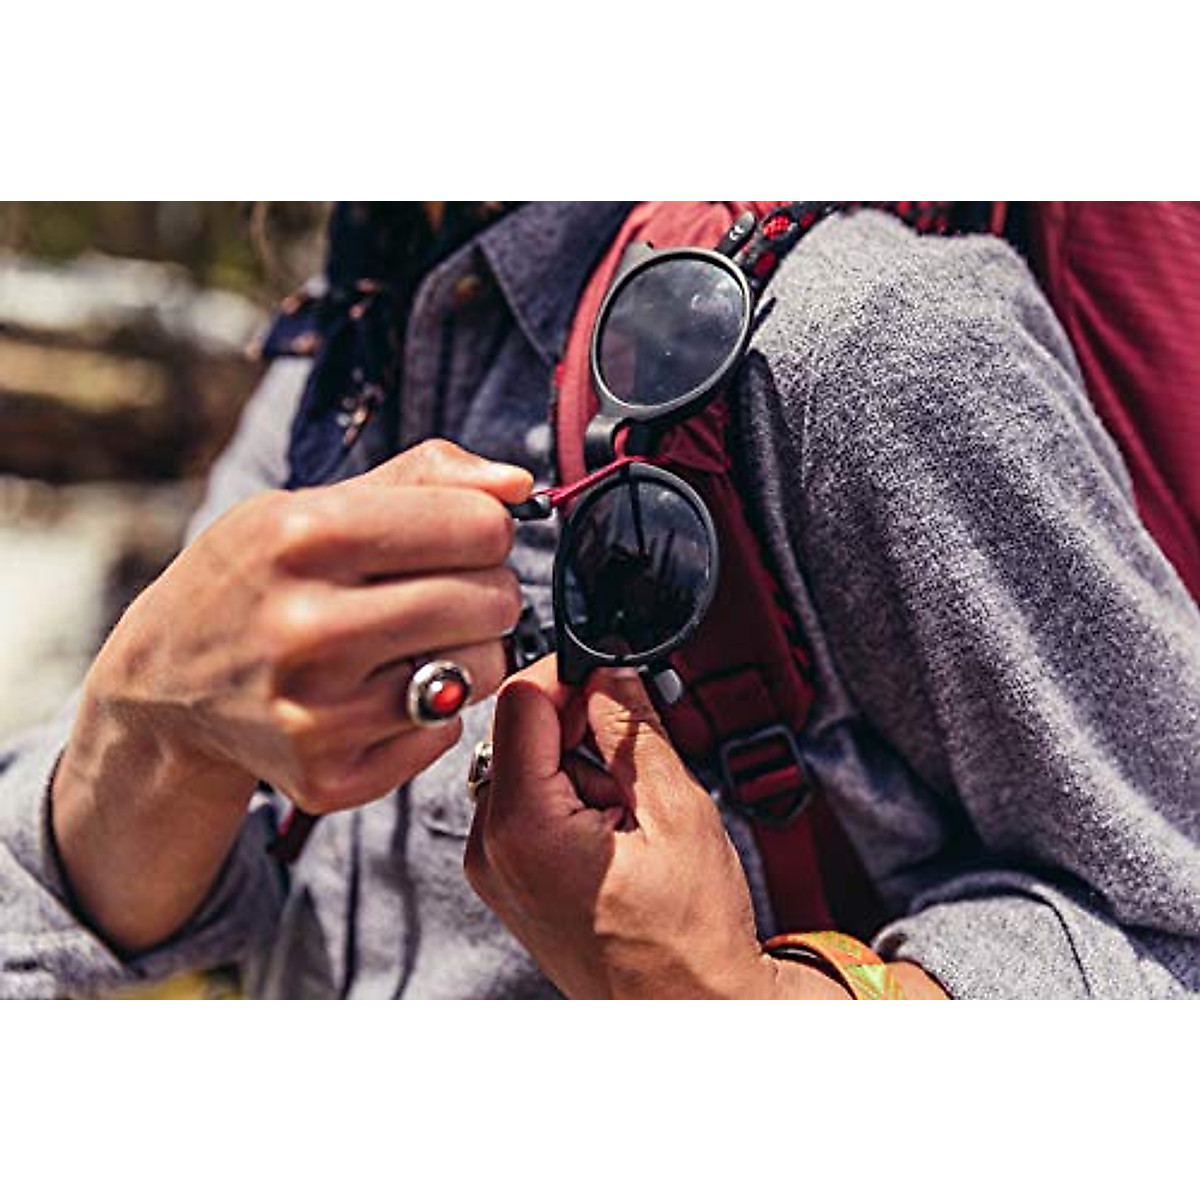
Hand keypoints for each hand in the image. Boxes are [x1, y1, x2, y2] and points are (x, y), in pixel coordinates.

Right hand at [55, 439, 530, 950]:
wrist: (166, 680)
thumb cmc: (258, 577)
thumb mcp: (313, 503)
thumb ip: (424, 479)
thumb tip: (518, 487)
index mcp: (304, 537)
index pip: (478, 528)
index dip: (486, 529)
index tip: (463, 537)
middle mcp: (307, 629)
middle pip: (491, 601)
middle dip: (490, 589)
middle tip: (453, 590)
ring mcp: (316, 713)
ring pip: (483, 671)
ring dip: (471, 649)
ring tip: (421, 639)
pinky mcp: (327, 776)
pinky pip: (447, 732)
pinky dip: (435, 709)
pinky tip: (385, 689)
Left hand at [465, 657, 850, 998]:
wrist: (690, 1011)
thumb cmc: (689, 939)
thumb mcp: (678, 812)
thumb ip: (634, 729)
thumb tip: (610, 673)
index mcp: (523, 829)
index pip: (521, 703)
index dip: (569, 674)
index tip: (608, 671)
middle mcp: (491, 850)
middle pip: (518, 733)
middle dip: (579, 725)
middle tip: (635, 749)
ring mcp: (495, 869)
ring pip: (524, 766)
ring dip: (579, 765)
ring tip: (632, 810)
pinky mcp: (509, 880)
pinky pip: (526, 806)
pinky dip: (569, 798)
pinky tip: (614, 828)